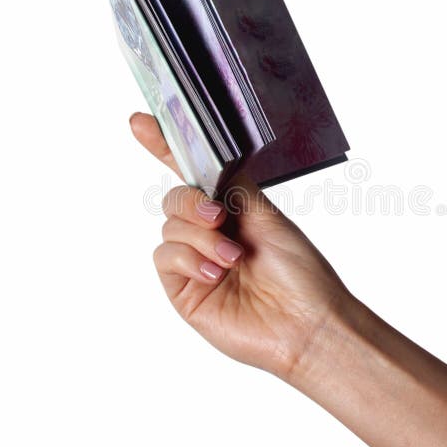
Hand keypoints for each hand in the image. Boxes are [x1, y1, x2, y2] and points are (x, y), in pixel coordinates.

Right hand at [129, 113, 352, 379]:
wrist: (306, 322)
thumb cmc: (300, 274)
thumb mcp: (267, 217)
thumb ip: (233, 188)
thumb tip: (208, 160)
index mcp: (233, 212)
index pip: (194, 174)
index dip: (165, 148)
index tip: (140, 123)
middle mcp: (211, 234)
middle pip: (175, 199)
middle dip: (192, 203)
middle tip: (218, 218)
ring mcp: (195, 262)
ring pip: (169, 227)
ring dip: (200, 238)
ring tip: (232, 259)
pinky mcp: (184, 290)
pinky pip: (165, 259)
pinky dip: (189, 259)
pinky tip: (215, 273)